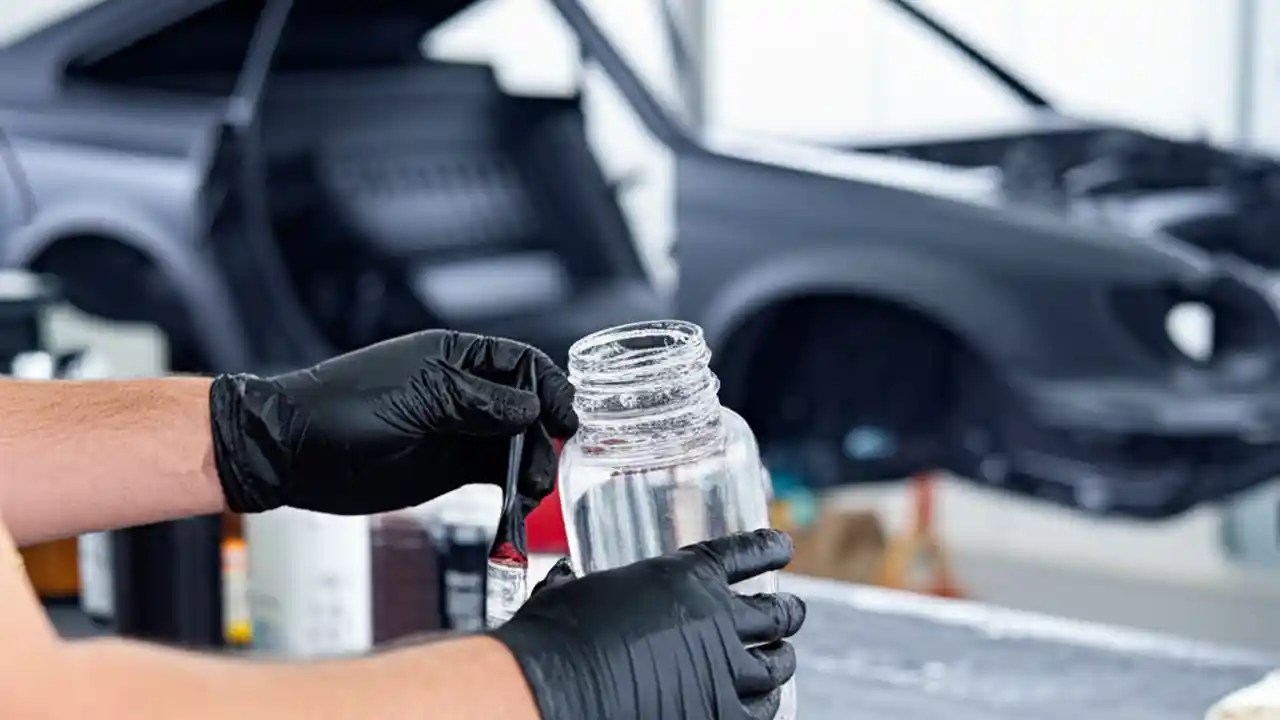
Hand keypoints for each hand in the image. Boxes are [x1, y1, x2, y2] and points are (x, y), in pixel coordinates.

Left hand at [209, 330, 575, 513]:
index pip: (521, 365)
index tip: (566, 419)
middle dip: (544, 436)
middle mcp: (461, 391)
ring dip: (531, 467)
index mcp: (453, 357)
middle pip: (526, 408)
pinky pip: (494, 475)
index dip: (549, 389)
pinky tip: (518, 505)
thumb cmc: (341, 409)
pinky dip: (511, 490)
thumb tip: (530, 410)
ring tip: (532, 491)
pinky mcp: (448, 468)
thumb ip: (477, 403)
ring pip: (515, 446)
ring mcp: (457, 431)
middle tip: (547, 465)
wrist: (291, 454)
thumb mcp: (416, 399)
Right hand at [493, 530, 804, 719]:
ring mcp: (724, 672)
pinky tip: (762, 705)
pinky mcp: (719, 717)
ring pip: (777, 666)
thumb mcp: (575, 592)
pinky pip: (761, 713)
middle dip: (788, 612)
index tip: (782, 546)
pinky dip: (764, 705)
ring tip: (781, 660)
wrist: (554, 690)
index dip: (768, 548)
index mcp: (684, 577)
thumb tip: (564, 576)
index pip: (745, 553)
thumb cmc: (556, 638)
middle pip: (777, 613)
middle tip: (790, 612)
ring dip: (781, 661)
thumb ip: (584, 582)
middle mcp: (716, 620)